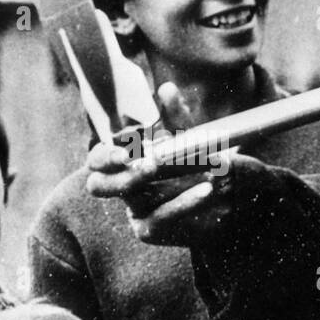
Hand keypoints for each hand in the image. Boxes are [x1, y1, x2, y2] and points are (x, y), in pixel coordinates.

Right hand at [85, 81, 236, 245]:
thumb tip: (167, 89)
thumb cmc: (197, 162)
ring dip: (164, 182)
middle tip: (152, 164)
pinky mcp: (149, 230)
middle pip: (98, 185)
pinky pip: (161, 218)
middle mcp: (119, 187)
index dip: (103, 156)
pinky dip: (185, 202)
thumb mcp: (188, 138)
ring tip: (191, 168)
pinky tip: (207, 189)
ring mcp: (131, 211)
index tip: (125, 151)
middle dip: (123, 173)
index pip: (95, 160)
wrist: (224, 198)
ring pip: (135, 198)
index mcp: (121, 162)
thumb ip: (177, 117)